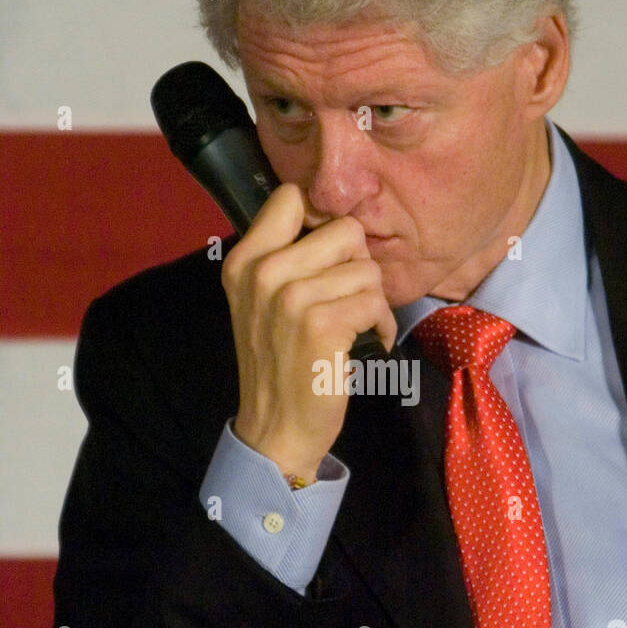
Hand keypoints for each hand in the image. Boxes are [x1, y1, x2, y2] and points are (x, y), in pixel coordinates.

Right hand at [221, 182, 396, 481]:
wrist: (275, 429)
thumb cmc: (280, 364)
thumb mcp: (262, 303)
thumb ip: (286, 258)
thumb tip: (337, 222)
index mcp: (245, 260)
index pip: (291, 198)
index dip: (323, 223)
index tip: (330, 257)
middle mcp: (263, 272)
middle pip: (344, 230)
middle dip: (359, 265)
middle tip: (349, 299)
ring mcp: (290, 297)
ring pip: (366, 269)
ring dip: (373, 301)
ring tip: (355, 327)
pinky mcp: (321, 324)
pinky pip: (375, 302)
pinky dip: (382, 326)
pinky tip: (366, 344)